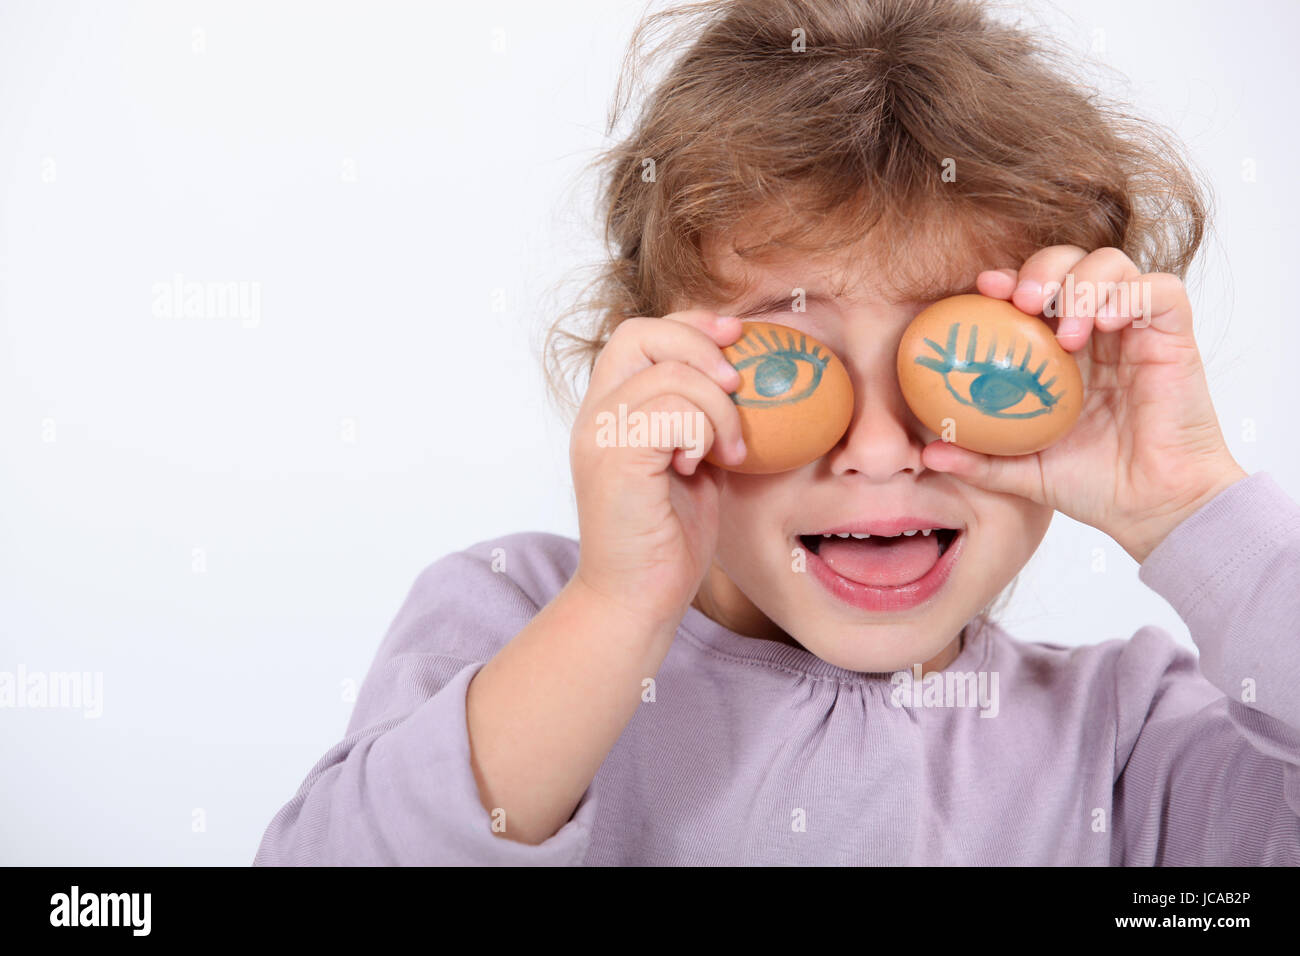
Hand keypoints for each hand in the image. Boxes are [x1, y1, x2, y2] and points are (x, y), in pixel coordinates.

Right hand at [569, 310, 746, 628]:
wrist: (635, 600)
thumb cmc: (666, 539)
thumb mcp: (692, 462)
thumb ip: (700, 419)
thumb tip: (746, 379)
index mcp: (610, 410)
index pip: (639, 333)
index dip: (691, 325)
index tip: (738, 338)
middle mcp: (595, 415)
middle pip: (641, 333)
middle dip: (702, 348)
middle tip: (738, 386)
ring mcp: (599, 436)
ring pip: (670, 376)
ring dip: (718, 409)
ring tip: (731, 451)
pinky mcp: (615, 460)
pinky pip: (672, 412)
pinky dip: (704, 431)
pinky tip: (706, 466)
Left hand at [921, 246, 1246, 563]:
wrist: (1153, 509)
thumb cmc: (1092, 486)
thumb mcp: (1022, 472)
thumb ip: (978, 460)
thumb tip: (928, 454)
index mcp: (1058, 353)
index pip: (1032, 292)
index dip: (1007, 279)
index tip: (983, 288)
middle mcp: (1097, 331)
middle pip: (1070, 263)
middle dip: (1043, 267)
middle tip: (1023, 301)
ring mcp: (1137, 330)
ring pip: (1114, 265)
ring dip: (1083, 282)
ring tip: (1067, 331)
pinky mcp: (1174, 337)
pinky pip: (1160, 291)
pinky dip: (1130, 294)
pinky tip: (1105, 324)